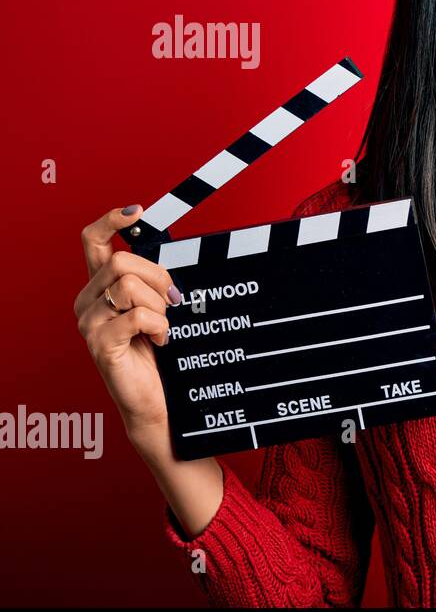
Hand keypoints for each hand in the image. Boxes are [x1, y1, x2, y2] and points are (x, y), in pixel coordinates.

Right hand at [74, 205, 181, 460]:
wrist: (152, 400)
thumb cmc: (156, 353)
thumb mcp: (154, 307)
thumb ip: (150, 282)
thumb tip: (166, 252)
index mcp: (99, 286)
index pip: (93, 241)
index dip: (112, 221)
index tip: (137, 211)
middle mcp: (87, 301)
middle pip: (123, 261)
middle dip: (158, 278)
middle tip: (173, 302)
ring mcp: (89, 323)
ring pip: (129, 286)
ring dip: (159, 306)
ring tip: (162, 327)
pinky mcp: (101, 344)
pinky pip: (137, 315)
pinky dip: (159, 326)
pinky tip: (160, 340)